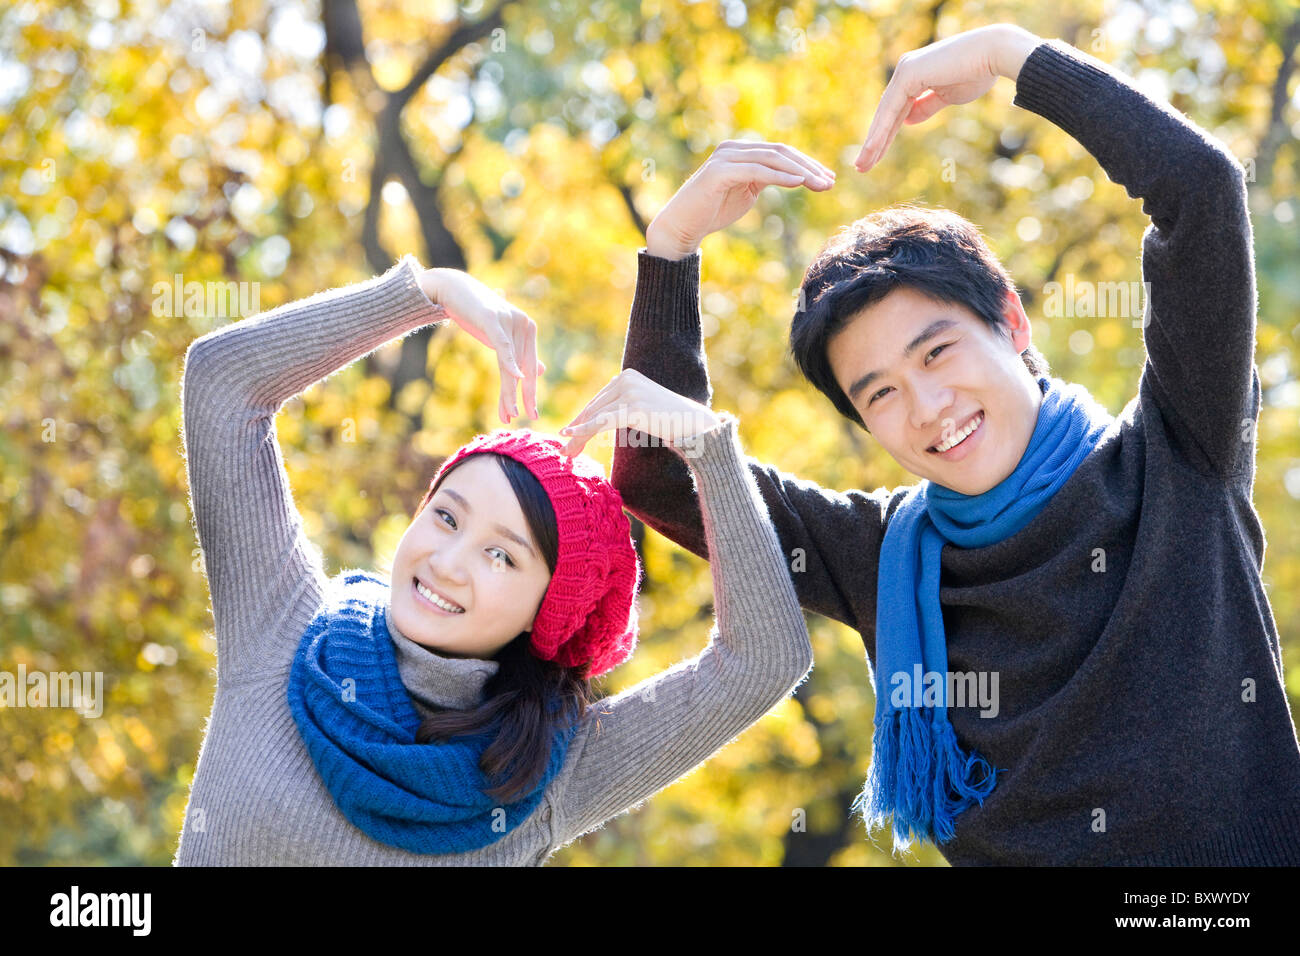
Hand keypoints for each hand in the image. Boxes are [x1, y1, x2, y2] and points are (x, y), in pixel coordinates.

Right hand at [418, 268, 544, 423]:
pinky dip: (510, 362)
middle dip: (524, 396)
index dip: (530, 392)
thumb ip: (521, 353)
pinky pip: (503, 345)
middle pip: (524, 368)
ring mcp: (510, 321)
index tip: (532, 413)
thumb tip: (540, 370)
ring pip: (511, 364)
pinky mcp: (493, 319)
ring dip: (510, 391)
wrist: (454, 290)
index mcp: (528, 329)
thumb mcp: (502, 336)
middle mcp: (524, 324)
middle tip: (527, 418)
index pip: (531, 367)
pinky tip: (516, 378)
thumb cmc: (477, 314)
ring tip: (511, 413)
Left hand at [558, 369, 722, 457]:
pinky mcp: (633, 407)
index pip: (597, 401)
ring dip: (578, 436)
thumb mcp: (642, 407)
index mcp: (625, 377)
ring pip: (595, 416)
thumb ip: (622, 405)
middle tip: (564, 450)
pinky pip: (603, 421)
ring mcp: (630, 392)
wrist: (694, 424)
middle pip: (593, 408)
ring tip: (567, 452)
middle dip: (577, 430)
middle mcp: (625, 380)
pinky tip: (571, 437)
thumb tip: (600, 416)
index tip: (568, 436)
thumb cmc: (669, 420)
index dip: (580, 420)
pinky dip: (584, 430)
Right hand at [645, 140, 835, 260]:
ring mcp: (726, 158)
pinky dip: (780, 176)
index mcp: (741, 152)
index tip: (828, 178)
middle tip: (830, 181)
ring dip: (800, 171)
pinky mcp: (720, 172)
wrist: (681, 226)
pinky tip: (799, 183)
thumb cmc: (712, 212)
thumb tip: (794, 177)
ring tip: (821, 183)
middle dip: (808, 166)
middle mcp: (733, 149)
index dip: (806, 163)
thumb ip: (765, 180)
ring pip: (771, 158)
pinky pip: (757, 171)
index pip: (780, 153)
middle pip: (780, 152)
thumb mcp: (746, 192)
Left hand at [855, 24, 1039, 171]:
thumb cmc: (976, 73)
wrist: (993, 54)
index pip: (894, 112)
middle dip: (874, 143)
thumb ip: (925, 106)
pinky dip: (881, 130)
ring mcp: (905, 71)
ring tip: (862, 165)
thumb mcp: (946, 96)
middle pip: (886, 114)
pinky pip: (891, 108)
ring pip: (885, 113)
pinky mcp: (908, 74)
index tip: (875, 158)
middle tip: (861, 167)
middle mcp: (905, 71)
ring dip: (873, 142)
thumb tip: (907, 121)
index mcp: (914, 75)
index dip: (885, 136)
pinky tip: (872, 149)